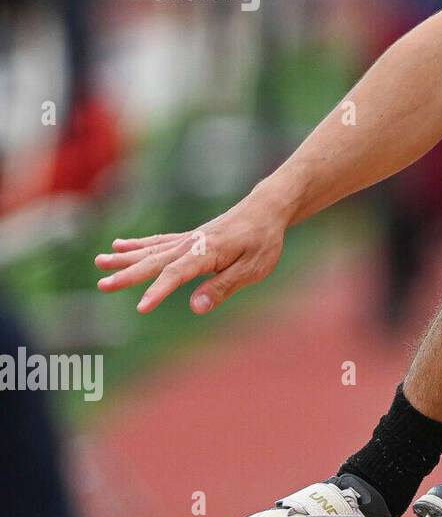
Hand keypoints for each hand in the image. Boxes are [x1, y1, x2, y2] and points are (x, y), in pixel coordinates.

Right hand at [94, 190, 288, 314]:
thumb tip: (196, 307)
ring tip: (100, 263)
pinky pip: (158, 242)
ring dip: (125, 258)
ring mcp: (188, 239)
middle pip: (155, 261)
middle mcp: (192, 244)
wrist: (266, 209)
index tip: (141, 307)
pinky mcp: (189, 237)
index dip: (159, 291)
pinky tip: (119, 245)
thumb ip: (223, 286)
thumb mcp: (252, 268)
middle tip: (103, 284)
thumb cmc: (262, 241)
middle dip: (128, 274)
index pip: (177, 274)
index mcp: (207, 253)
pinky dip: (137, 244)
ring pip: (151, 250)